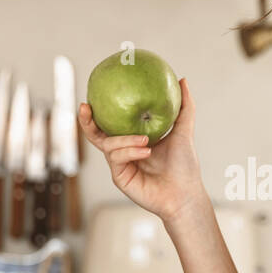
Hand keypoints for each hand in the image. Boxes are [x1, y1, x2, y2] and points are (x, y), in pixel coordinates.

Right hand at [79, 78, 207, 222]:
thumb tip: (182, 79)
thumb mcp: (184, 131)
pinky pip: (117, 159)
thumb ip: (184, 107)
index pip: (111, 123)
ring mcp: (120, 165)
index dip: (99, 110)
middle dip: (86, 122)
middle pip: (96, 135)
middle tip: (86, 107)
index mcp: (133, 140)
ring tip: (146, 140)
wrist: (185, 194)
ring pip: (108, 146)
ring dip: (125, 140)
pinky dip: (130, 152)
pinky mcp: (120, 178)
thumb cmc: (185, 165)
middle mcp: (123, 152)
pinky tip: (146, 152)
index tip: (93, 94)